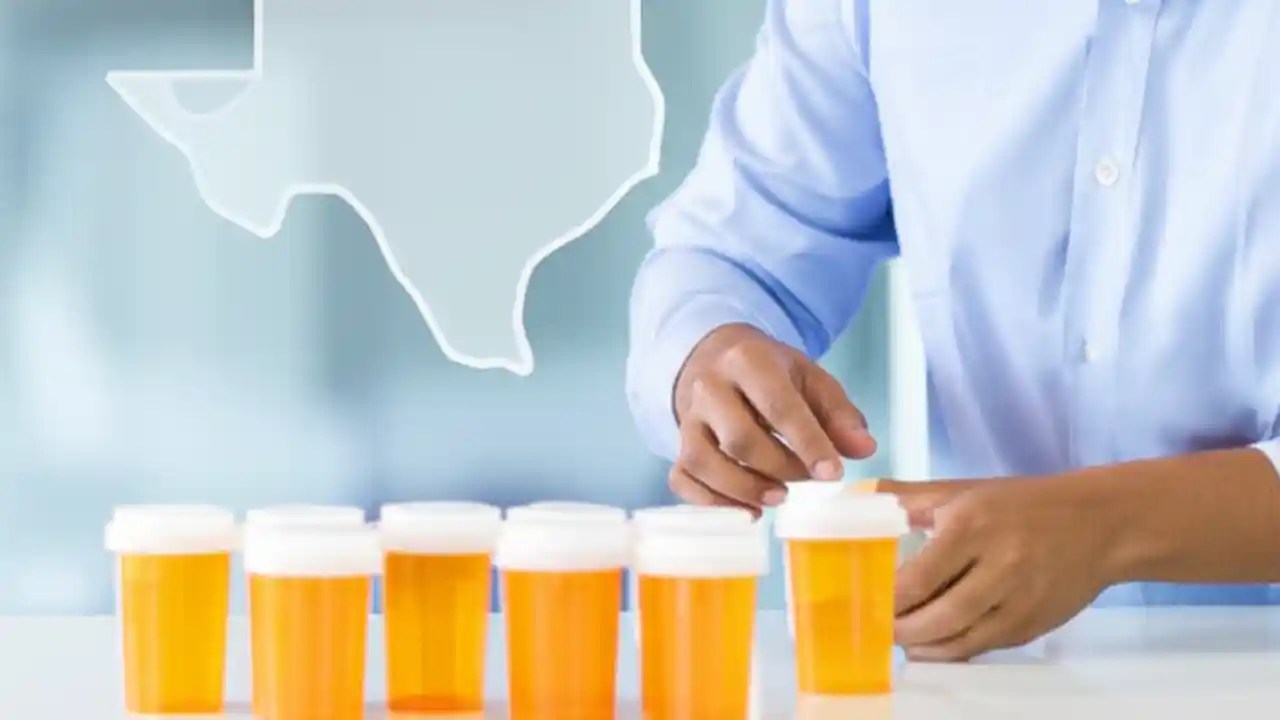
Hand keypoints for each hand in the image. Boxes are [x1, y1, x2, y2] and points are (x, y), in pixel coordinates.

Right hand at [669, 324, 876, 509]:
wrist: (712, 356)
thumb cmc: (768, 373)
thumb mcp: (808, 379)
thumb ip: (838, 414)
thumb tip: (864, 449)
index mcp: (747, 359)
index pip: (778, 406)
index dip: (808, 444)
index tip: (833, 474)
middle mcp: (709, 386)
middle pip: (739, 439)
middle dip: (779, 468)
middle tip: (807, 480)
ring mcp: (686, 417)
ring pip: (703, 461)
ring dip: (744, 489)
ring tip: (778, 498)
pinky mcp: (677, 444)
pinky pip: (682, 478)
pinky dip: (712, 502)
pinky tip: (747, 510)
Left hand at [880, 475, 1116, 660]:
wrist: (1100, 524)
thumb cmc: (1022, 504)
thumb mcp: (963, 490)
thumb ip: (907, 497)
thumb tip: (859, 499)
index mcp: (972, 527)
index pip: (917, 578)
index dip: (887, 599)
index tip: (865, 600)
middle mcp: (997, 567)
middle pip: (937, 617)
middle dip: (899, 629)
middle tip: (876, 627)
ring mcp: (1018, 601)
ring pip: (959, 640)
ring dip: (922, 646)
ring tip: (899, 639)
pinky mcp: (1032, 625)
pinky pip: (983, 647)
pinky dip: (952, 651)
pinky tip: (932, 645)